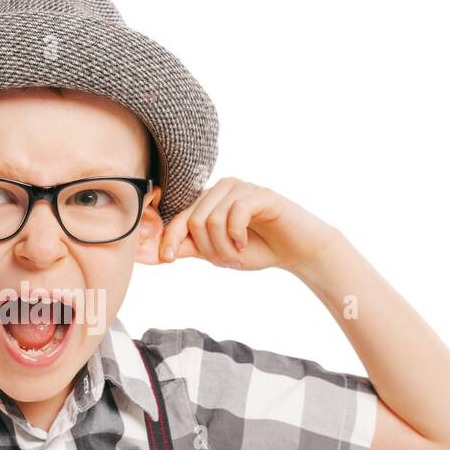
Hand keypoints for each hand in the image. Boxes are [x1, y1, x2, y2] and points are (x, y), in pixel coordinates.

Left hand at [147, 177, 342, 272]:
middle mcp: (221, 189)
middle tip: (226, 262)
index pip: (178, 217)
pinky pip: (235, 214)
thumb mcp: (216, 252)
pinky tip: (246, 244)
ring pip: (212, 219)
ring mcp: (240, 188)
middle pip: (194, 220)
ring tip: (237, 256)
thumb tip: (153, 254)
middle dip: (208, 249)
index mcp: (207, 200)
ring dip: (223, 247)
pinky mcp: (260, 193)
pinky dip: (237, 236)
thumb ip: (187, 248)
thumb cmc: (256, 248)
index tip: (166, 259)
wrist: (296, 249)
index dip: (169, 238)